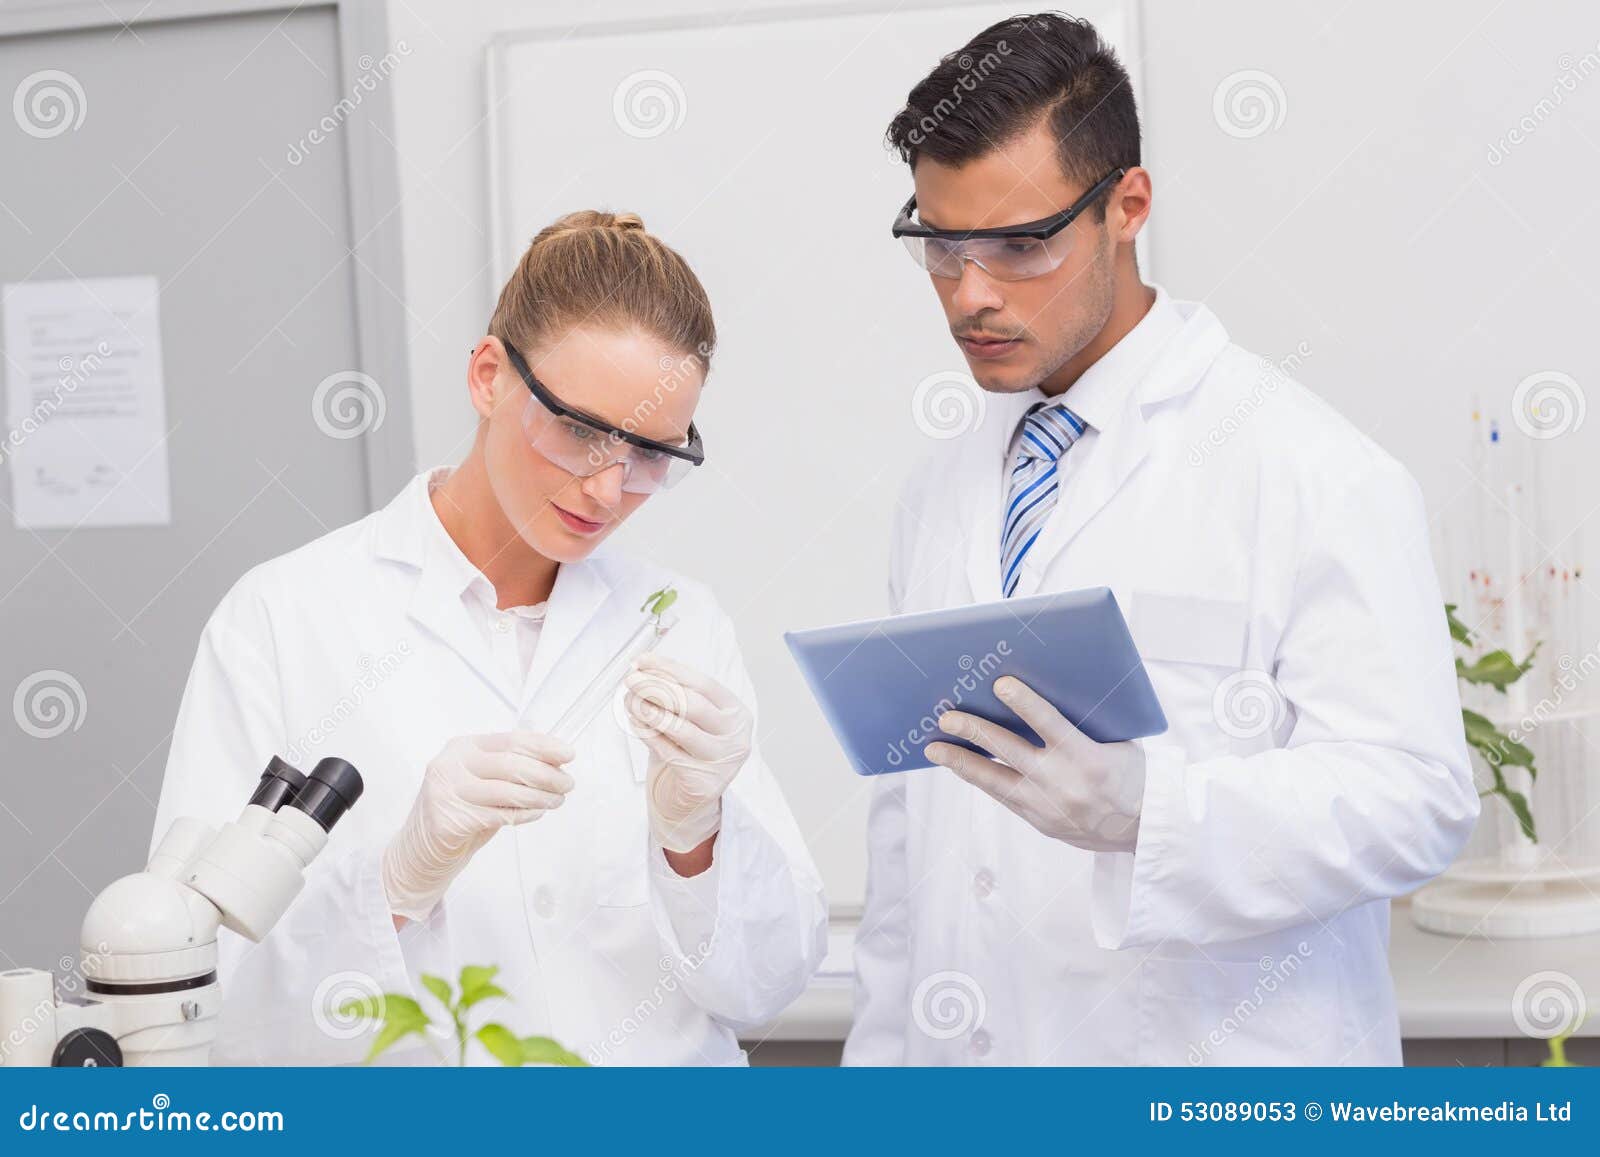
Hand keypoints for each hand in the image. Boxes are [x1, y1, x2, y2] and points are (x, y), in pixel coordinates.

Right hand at [382, 732, 574, 921]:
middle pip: (511, 764)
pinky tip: (536, 814)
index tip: (567, 753)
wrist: (419, 851)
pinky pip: (498, 815)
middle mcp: (450, 764)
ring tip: (556, 800)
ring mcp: (445, 791)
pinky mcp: (447, 820)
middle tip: (567, 783)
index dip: (543, 746)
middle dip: (547, 774)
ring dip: (540, 796)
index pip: (510, 740)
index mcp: (462, 747)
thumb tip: (555, 762)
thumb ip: (510, 769)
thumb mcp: (482, 781)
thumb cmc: (459, 812)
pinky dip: (524, 815)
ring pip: (508, 791)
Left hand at [622, 652, 752, 853]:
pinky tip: (635, 723)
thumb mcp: (690, 718)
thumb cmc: (689, 750)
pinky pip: (668, 752)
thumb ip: (673, 693)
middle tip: (631, 680)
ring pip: (680, 729)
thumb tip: (642, 667)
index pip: (703, 683)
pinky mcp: (703, 782)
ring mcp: (722, 761)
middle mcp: (736, 735)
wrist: (692, 797)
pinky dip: (648, 735)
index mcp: (736, 712)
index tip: (643, 661)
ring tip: (629, 700)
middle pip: (693, 703)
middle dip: (657, 687)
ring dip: (649, 711)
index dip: (671, 669)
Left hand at [926, 675, 1145, 851]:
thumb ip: (1081, 725)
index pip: (1050, 723)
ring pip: (995, 781)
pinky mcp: (1040, 823)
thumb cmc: (1132, 775)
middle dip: (974, 731)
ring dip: (961, 762)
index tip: (1000, 683)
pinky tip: (961, 767)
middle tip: (946, 716)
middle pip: (1009, 751)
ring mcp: (1048, 807)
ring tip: (934, 748)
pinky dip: (981, 779)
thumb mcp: (1116, 744)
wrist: (1146, 830)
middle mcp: (1063, 783)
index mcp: (1087, 758)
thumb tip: (1038, 696)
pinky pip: (1003, 798)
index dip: (1024, 703)